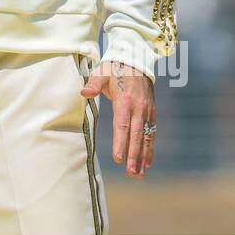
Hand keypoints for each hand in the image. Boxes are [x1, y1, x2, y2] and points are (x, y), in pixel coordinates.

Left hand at [80, 60, 155, 177]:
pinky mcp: (151, 113)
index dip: (120, 142)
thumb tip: (83, 92)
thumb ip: (93, 83)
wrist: (136, 61)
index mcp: (125, 100)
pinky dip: (150, 149)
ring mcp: (147, 112)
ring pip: (146, 137)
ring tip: (139, 174)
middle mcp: (138, 108)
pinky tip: (147, 163)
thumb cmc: (114, 69)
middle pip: (136, 135)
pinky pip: (152, 134)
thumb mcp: (102, 73)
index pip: (122, 125)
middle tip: (131, 172)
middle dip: (134, 155)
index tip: (118, 158)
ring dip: (143, 156)